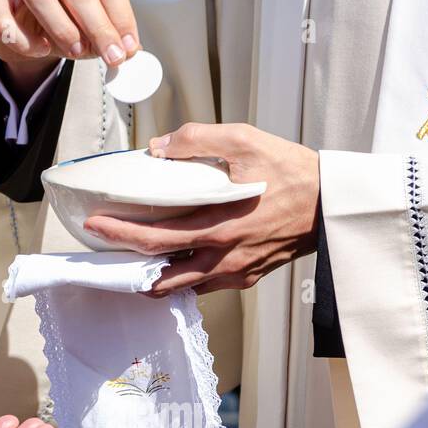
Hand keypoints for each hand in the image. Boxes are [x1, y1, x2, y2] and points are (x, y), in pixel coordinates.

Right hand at [0, 0, 139, 97]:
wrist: (23, 29)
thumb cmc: (66, 19)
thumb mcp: (92, 25)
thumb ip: (111, 34)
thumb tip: (132, 51)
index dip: (120, 17)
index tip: (129, 49)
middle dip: (98, 27)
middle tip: (112, 57)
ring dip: (61, 27)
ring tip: (76, 52)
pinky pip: (4, 15)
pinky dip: (23, 37)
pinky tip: (40, 49)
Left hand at [82, 123, 321, 294]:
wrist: (331, 205)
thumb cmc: (293, 172)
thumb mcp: (246, 140)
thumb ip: (198, 140)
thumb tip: (159, 148)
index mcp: (219, 226)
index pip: (157, 238)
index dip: (122, 234)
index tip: (96, 225)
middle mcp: (223, 257)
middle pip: (161, 272)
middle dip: (126, 261)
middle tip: (102, 247)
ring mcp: (235, 272)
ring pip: (181, 287)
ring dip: (152, 279)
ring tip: (131, 266)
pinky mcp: (247, 278)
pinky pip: (204, 286)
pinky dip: (182, 280)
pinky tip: (171, 267)